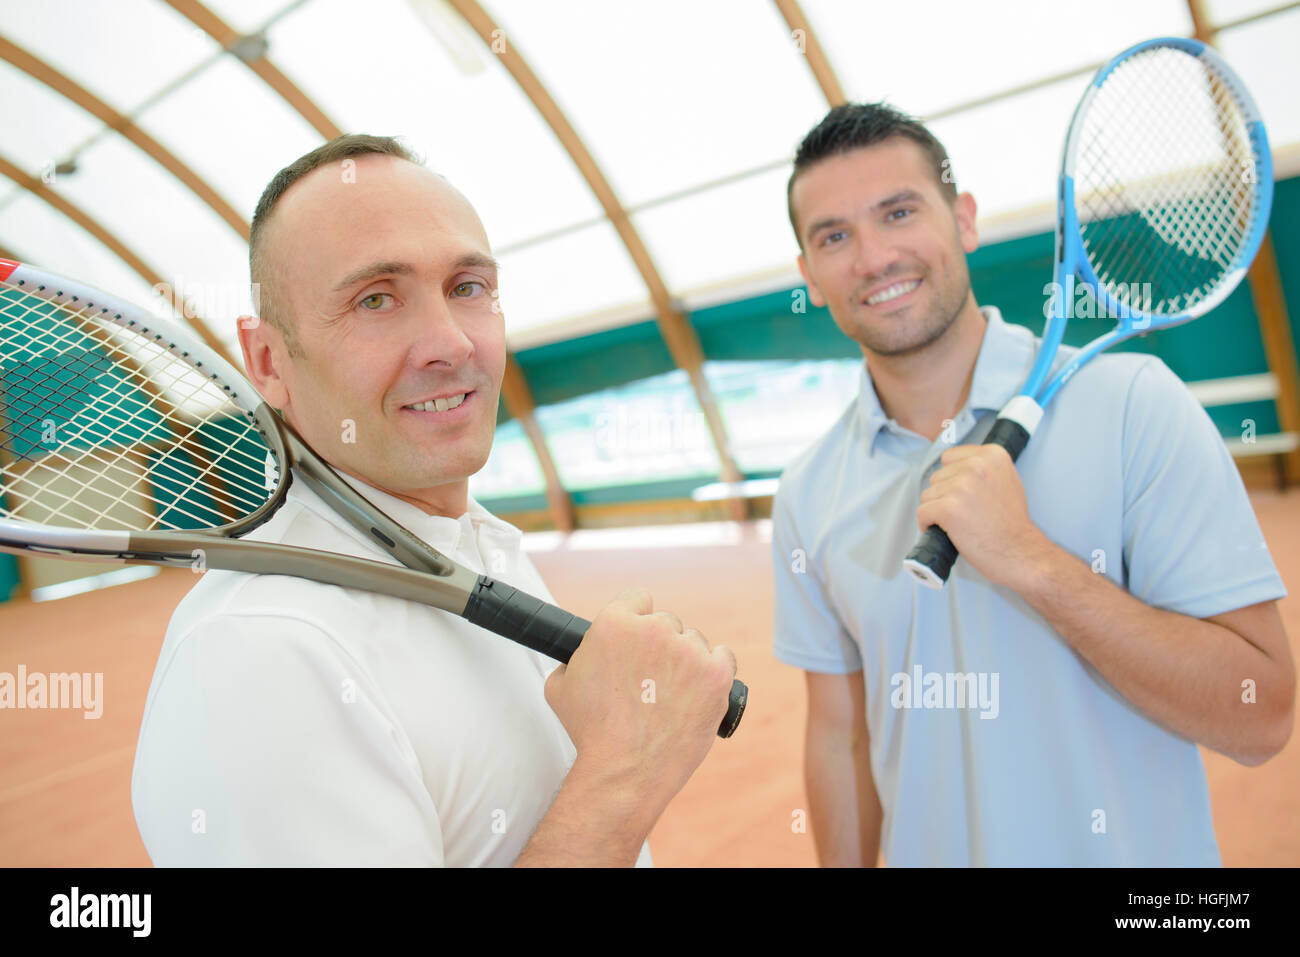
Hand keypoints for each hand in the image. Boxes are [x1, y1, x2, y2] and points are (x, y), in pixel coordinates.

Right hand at [542, 589, 736, 827]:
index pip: (637, 598)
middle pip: (666, 622)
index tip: (638, 639)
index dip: (636, 618)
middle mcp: (654, 629)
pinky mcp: (716, 674)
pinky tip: (701, 687)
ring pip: (693, 641)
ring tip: (671, 695)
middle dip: (660, 645)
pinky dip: (715, 670)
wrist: (625, 772)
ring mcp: (689, 651)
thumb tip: (584, 653)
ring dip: (686, 661)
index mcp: (614, 624)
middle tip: (651, 678)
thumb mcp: (559, 686)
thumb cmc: (590, 733)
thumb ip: (574, 657)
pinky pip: (723, 656)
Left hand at [915, 444, 1052, 590]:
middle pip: (936, 477)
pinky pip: (922, 512)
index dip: (952, 479)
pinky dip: (928, 524)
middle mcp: (976, 465)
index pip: (949, 457)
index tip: (964, 496)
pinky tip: (946, 532)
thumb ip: (983, 468)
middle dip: (944, 496)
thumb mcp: (1006, 480)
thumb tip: (955, 466)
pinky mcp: (949, 508)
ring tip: (960, 524)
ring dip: (937, 511)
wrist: (1020, 552)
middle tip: (965, 513)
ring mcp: (962, 486)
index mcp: (991, 454)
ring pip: (927, 495)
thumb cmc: (1011, 522)